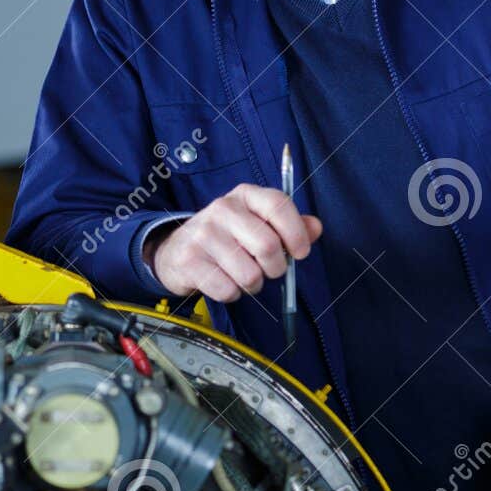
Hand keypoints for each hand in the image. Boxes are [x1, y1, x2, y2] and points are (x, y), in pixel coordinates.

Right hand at [147, 184, 322, 301]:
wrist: (175, 250)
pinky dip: (233, 294)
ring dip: (253, 285)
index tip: (300, 252)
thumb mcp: (257, 223)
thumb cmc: (226, 237)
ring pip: (250, 275)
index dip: (296, 233)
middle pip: (267, 246)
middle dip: (276, 268)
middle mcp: (222, 209)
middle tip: (268, 269)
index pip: (278, 205)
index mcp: (244, 195)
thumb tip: (315, 227)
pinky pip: (228, 290)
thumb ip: (290, 225)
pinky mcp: (189, 261)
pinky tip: (224, 281)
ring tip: (243, 276)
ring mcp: (203, 234)